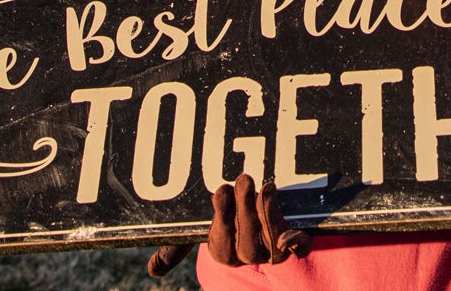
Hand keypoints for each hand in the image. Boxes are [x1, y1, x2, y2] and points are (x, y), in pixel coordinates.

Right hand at [146, 175, 310, 276]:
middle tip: (243, 179)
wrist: (252, 201)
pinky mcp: (293, 240)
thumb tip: (153, 271)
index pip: (220, 245)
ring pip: (271, 242)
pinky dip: (297, 241)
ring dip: (268, 214)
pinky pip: (298, 246)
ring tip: (265, 186)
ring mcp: (271, 249)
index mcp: (223, 252)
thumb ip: (176, 245)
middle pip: (247, 244)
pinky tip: (295, 231)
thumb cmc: (222, 215)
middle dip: (245, 211)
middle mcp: (248, 255)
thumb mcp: (194, 228)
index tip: (221, 190)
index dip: (222, 219)